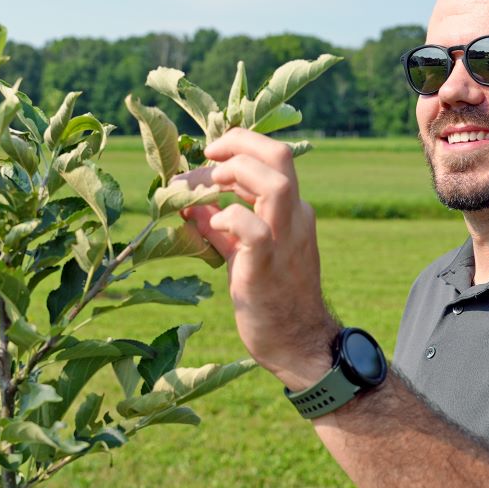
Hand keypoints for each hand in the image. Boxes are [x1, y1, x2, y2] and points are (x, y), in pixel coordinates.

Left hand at [178, 128, 337, 389]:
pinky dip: (228, 218)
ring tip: (209, 185)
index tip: (210, 154)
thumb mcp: (244, 253)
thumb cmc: (270, 298)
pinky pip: (253, 229)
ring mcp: (286, 240)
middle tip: (205, 159)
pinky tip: (212, 225)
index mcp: (292, 211)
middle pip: (279, 156)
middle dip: (237, 145)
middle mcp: (295, 218)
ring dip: (235, 173)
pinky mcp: (268, 265)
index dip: (239, 145)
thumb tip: (192, 206)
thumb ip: (221, 228)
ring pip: (275, 183)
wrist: (296, 342)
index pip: (274, 158)